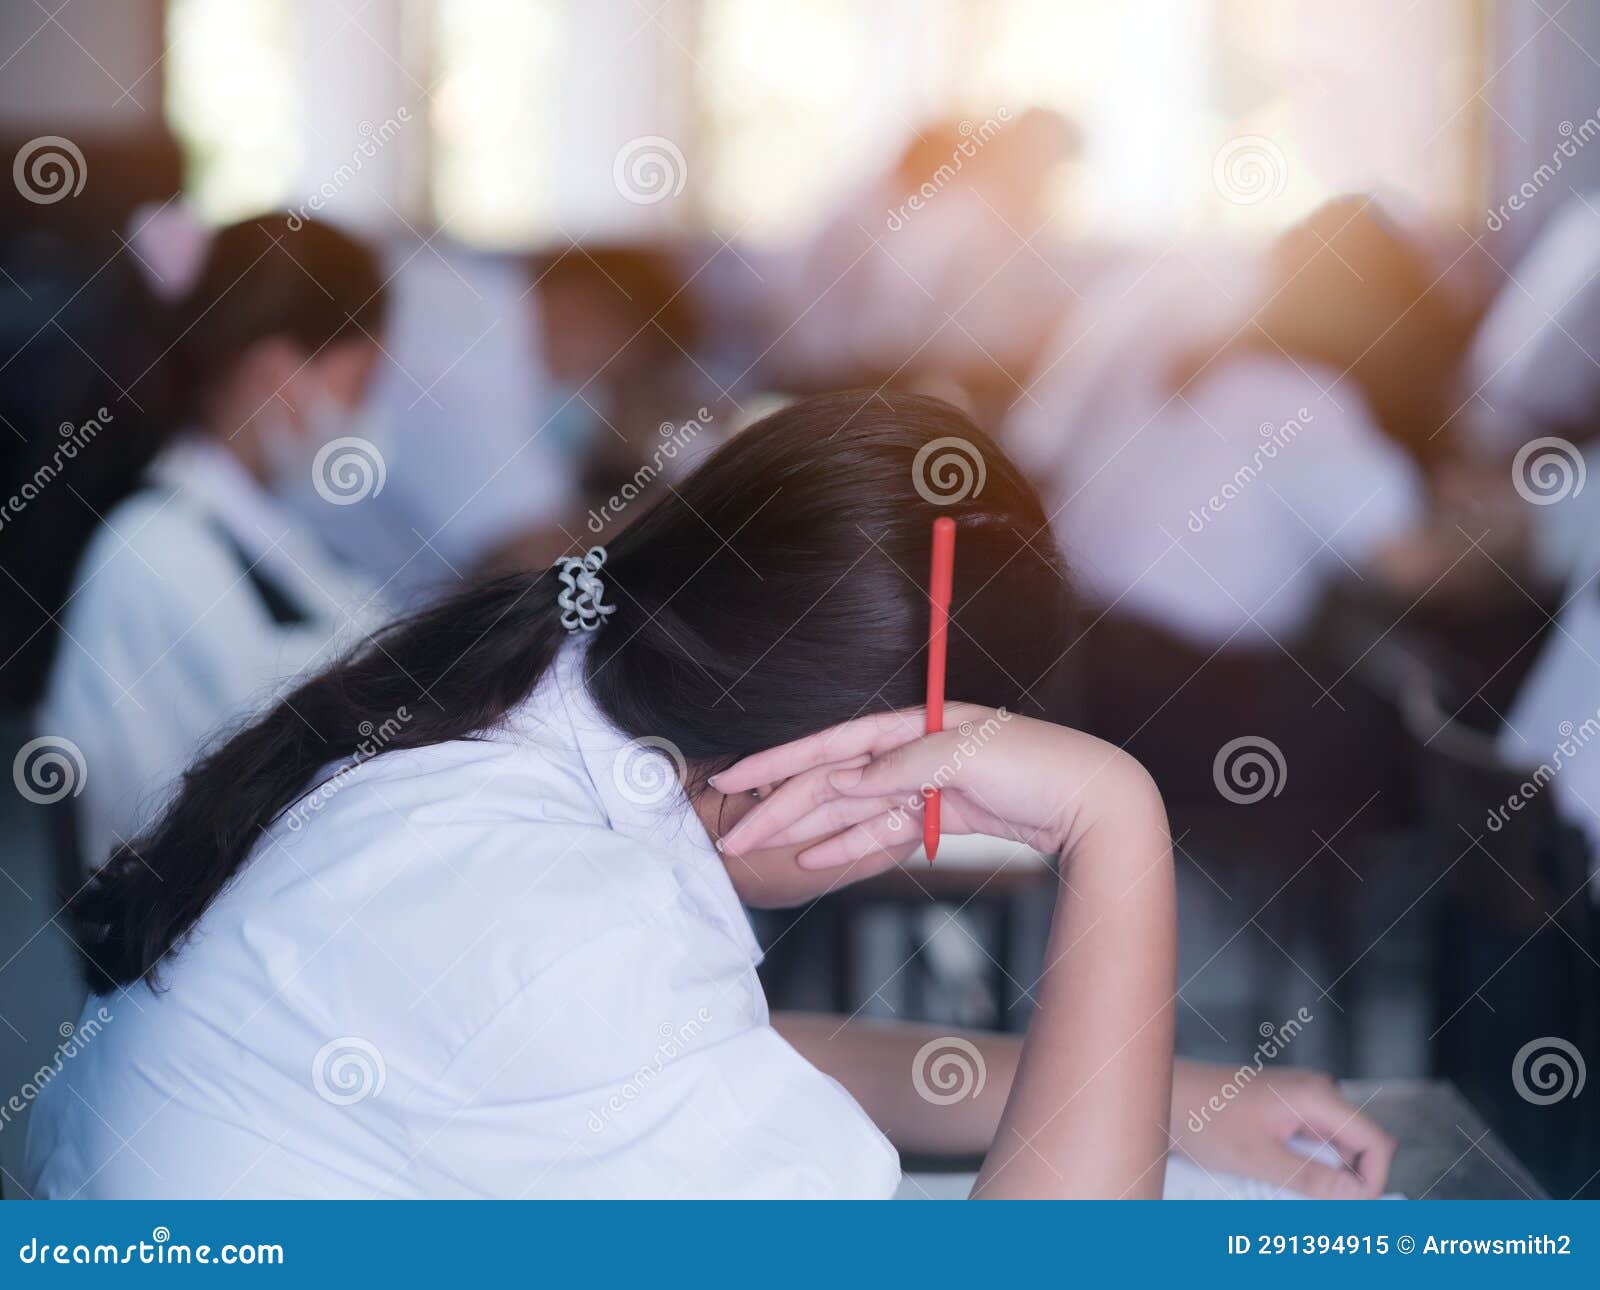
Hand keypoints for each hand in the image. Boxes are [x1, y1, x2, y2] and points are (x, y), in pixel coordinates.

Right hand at [714, 704, 1150, 866]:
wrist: (1094, 800)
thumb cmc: (1040, 764)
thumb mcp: (965, 755)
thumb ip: (900, 768)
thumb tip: (847, 779)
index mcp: (912, 727)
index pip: (830, 745)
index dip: (777, 764)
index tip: (733, 779)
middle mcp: (910, 754)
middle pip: (829, 782)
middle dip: (777, 808)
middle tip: (730, 836)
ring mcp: (922, 788)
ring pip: (847, 811)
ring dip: (803, 831)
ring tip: (759, 850)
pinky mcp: (937, 818)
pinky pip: (879, 834)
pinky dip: (846, 846)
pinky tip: (814, 858)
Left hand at [1170, 1061, 1396, 1197]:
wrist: (1164, 1092)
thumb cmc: (1201, 1117)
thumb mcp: (1257, 1158)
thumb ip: (1310, 1178)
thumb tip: (1355, 1196)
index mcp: (1316, 1096)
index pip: (1376, 1141)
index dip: (1373, 1180)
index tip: (1350, 1209)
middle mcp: (1315, 1093)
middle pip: (1358, 1146)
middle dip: (1347, 1183)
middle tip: (1320, 1213)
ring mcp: (1300, 1100)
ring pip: (1333, 1149)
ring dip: (1323, 1178)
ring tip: (1291, 1197)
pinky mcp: (1284, 1109)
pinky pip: (1310, 1144)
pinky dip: (1304, 1168)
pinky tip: (1280, 1183)